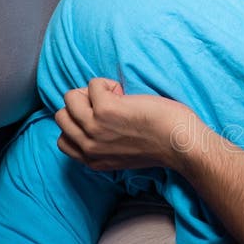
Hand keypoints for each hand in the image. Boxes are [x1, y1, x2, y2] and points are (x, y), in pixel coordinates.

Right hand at [54, 78, 195, 170]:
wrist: (181, 144)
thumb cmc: (162, 144)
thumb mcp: (123, 155)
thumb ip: (105, 145)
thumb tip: (94, 116)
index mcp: (92, 160)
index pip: (63, 140)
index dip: (77, 123)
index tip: (98, 118)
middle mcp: (89, 147)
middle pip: (62, 116)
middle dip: (82, 104)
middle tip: (108, 105)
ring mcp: (95, 128)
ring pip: (70, 98)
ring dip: (92, 92)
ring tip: (116, 97)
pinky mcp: (105, 110)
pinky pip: (94, 84)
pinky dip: (108, 83)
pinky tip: (125, 94)